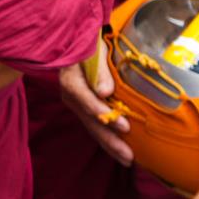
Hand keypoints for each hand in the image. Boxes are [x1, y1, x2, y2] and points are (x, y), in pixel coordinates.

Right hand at [59, 39, 131, 165]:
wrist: (78, 38)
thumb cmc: (88, 41)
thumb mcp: (93, 49)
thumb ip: (99, 70)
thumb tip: (105, 92)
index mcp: (70, 79)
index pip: (84, 99)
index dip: (102, 113)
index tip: (123, 126)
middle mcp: (70, 94)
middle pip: (89, 120)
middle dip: (109, 140)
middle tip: (128, 156)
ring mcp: (76, 102)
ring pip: (92, 126)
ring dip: (109, 144)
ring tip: (128, 160)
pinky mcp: (83, 106)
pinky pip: (94, 124)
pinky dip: (107, 137)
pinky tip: (121, 149)